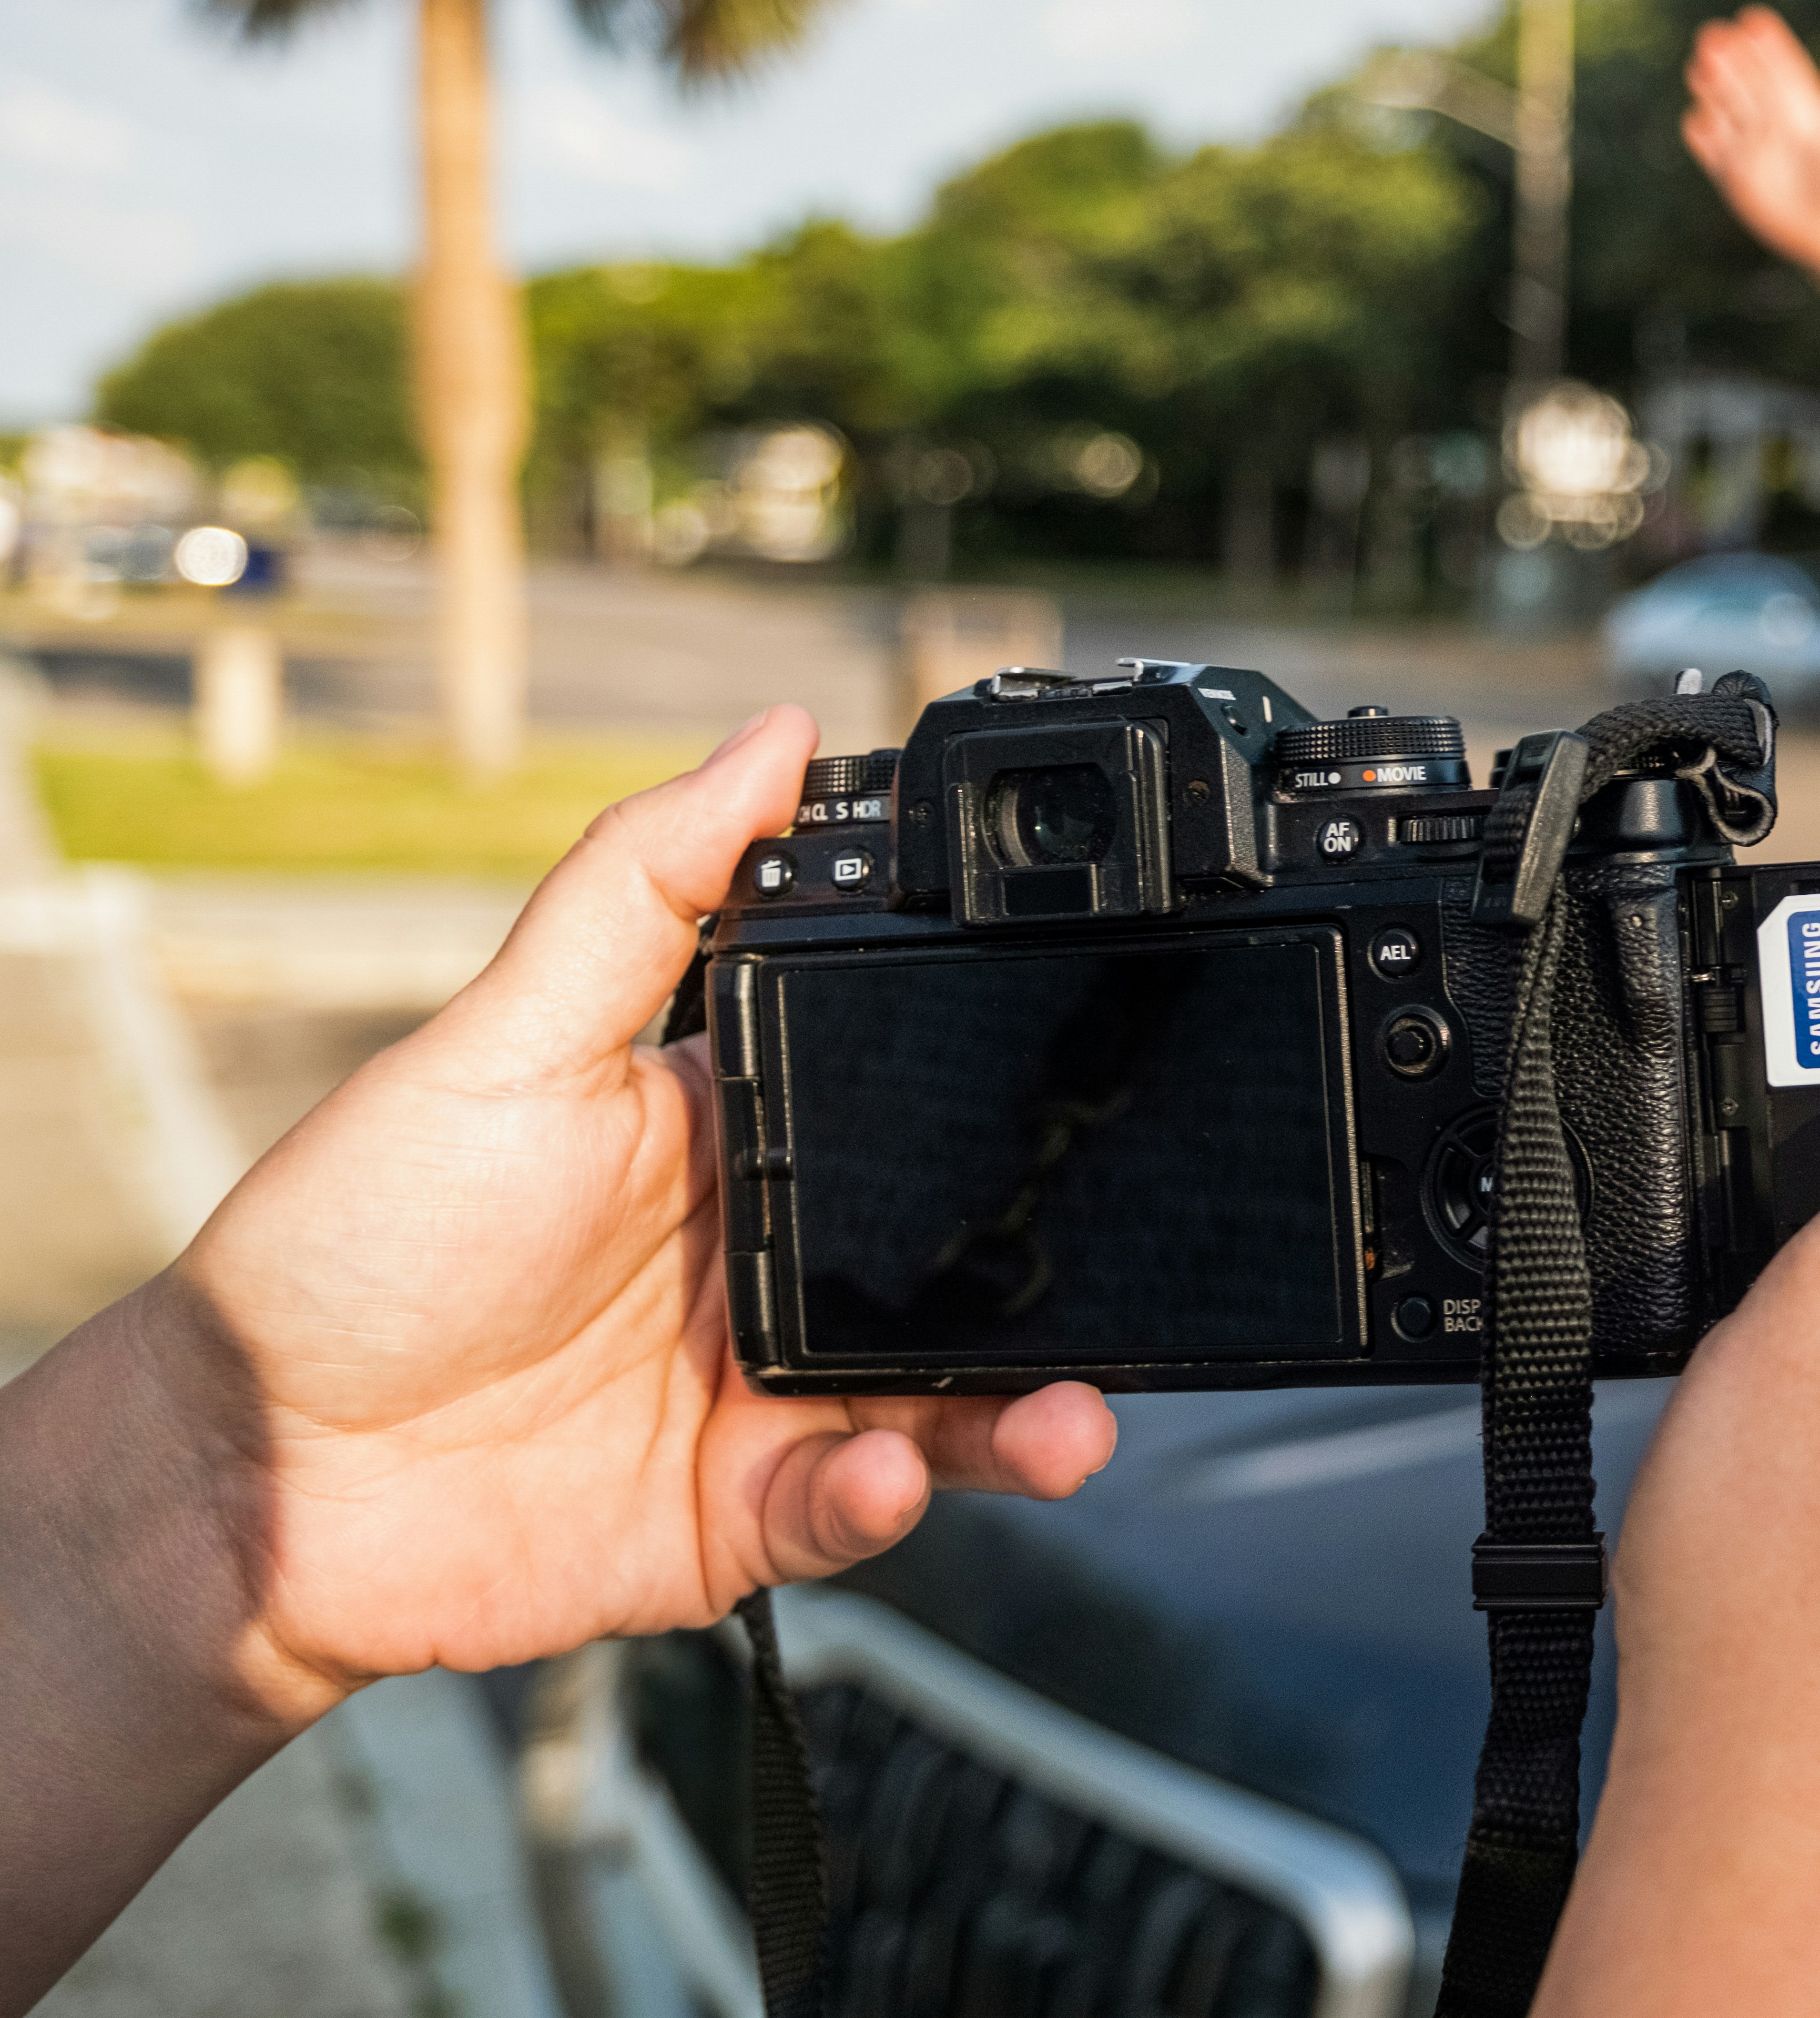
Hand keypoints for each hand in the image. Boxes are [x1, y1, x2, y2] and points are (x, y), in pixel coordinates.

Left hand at [0, 711, 1113, 2003]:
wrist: (245, 1471)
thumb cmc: (348, 1239)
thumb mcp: (504, 1040)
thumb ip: (646, 888)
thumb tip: (776, 730)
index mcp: (741, 1142)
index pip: (912, 1113)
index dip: (1005, 1110)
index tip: (1095, 1094)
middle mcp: (771, 1269)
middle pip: (961, 1272)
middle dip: (1060, 1292)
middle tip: (1142, 1280)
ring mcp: (762, 1401)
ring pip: (943, 1405)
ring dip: (1021, 1420)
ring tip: (1067, 1428)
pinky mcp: (734, 1520)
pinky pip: (850, 1512)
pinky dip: (885, 1503)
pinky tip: (881, 1473)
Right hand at [1681, 5, 1819, 266]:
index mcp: (1804, 103)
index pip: (1781, 63)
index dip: (1767, 41)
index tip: (1753, 20)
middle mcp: (1775, 120)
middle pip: (1745, 78)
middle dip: (1728, 56)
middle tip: (1713, 36)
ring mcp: (1752, 145)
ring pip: (1723, 106)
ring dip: (1710, 86)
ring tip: (1698, 68)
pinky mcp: (1735, 173)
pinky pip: (1710, 146)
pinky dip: (1701, 132)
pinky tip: (1697, 121)